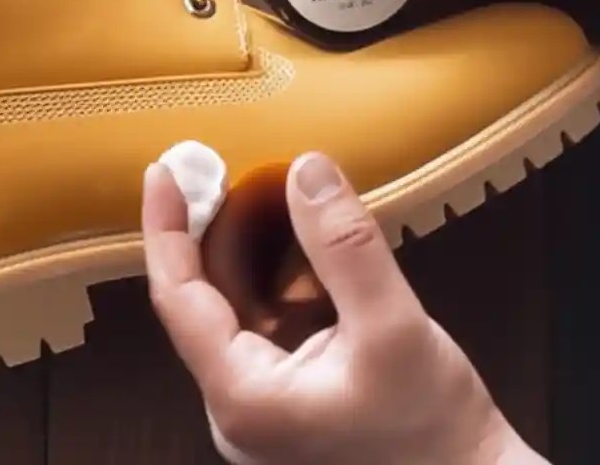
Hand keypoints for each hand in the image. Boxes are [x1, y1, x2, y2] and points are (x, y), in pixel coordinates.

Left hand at [141, 152, 546, 464]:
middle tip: (215, 168)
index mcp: (243, 397)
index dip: (166, 229)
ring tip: (261, 192)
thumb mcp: (394, 328)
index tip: (166, 172)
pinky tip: (298, 242)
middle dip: (209, 230)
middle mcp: (237, 406)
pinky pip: (265, 326)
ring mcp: (261, 405)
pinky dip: (276, 279)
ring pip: (235, 310)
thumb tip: (307, 172)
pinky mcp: (287, 398)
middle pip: (202, 301)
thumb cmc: (433, 431)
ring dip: (247, 250)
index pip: (178, 299)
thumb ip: (346, 247)